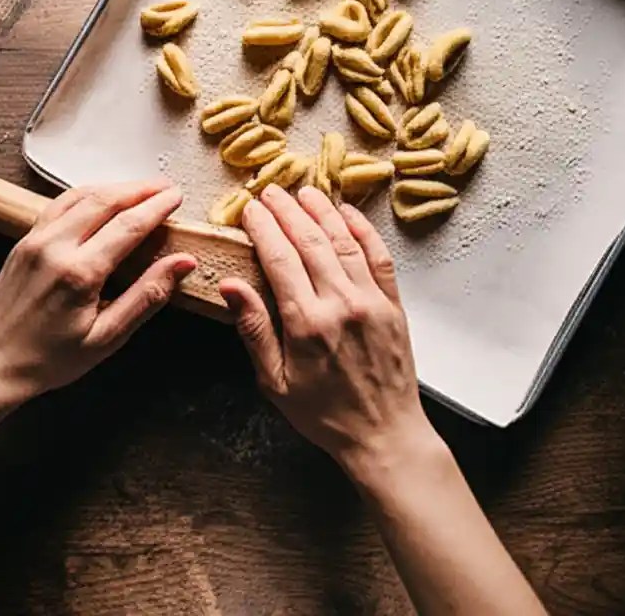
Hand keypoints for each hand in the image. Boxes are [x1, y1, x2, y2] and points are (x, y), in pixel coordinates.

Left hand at [0, 179, 196, 408]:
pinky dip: (85, 195)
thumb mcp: (107, 338)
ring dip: (113, 188)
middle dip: (139, 189)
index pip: (127, 225)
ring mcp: (34, 240)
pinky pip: (58, 205)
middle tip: (165, 187)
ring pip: (78, 196)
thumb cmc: (50, 359)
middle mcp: (54, 247)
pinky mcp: (22, 242)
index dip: (156, 207)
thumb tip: (183, 263)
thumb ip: (146, 296)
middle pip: (104, 200)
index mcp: (79, 273)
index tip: (177, 197)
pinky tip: (100, 200)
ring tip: (139, 189)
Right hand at [219, 184, 436, 476]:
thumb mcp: (274, 381)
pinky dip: (363, 230)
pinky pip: (378, 256)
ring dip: (321, 211)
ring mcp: (371, 302)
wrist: (383, 434)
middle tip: (270, 190)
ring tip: (303, 191)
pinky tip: (348, 212)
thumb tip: (230, 287)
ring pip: (343, 241)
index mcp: (306, 323)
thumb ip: (254, 330)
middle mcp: (341, 305)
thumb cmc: (324, 414)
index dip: (262, 227)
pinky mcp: (393, 305)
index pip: (279, 258)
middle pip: (310, 240)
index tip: (249, 209)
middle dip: (286, 210)